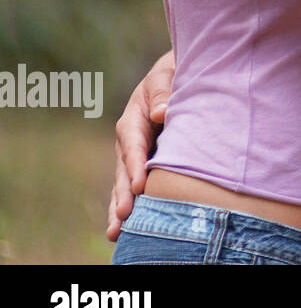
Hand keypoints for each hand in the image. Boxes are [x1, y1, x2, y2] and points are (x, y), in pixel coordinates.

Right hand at [107, 52, 173, 240]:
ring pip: (125, 184)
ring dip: (120, 207)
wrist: (176, 76)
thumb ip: (163, 91)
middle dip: (124, 195)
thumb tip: (160, 114)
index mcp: (133, 119)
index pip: (134, 145)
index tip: (141, 185)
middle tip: (123, 217)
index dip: (136, 165)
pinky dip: (132, 206)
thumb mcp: (166, 75)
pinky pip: (135, 187)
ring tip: (116, 233)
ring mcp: (135, 156)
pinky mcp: (144, 165)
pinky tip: (128, 230)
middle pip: (124, 171)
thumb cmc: (172, 74)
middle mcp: (129, 141)